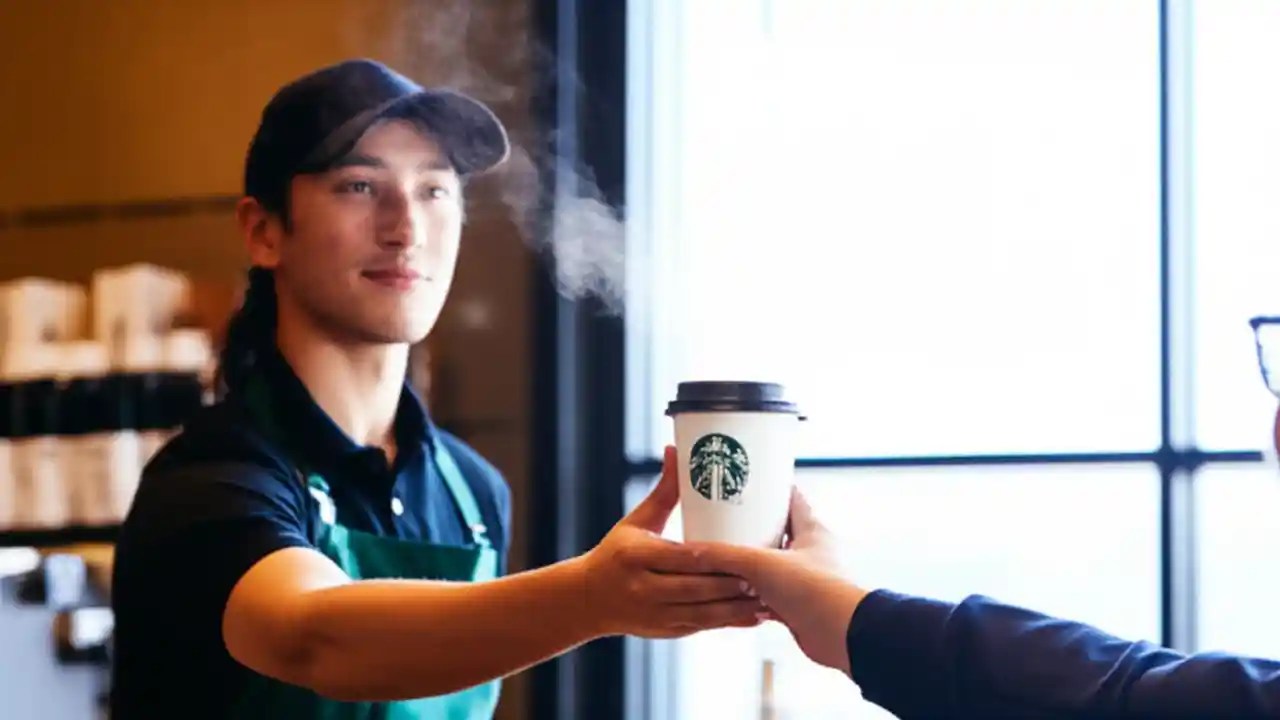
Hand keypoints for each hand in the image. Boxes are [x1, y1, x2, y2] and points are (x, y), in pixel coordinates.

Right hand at [577, 446, 765, 639]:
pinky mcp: (666, 631)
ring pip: (703, 613)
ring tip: (767, 596)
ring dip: (737, 607)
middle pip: (696, 588)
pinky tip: (754, 616)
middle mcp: (644, 588)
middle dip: (732, 584)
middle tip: (765, 573)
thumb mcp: (636, 522)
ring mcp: (655, 614)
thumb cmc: (616, 553)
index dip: (714, 557)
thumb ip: (664, 491)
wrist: (588, 599)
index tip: (743, 550)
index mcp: (637, 557)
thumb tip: (676, 450)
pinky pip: (703, 627)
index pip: (681, 557)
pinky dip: (729, 622)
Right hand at [692, 487, 866, 674]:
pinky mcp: (799, 606)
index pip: (791, 498)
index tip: (749, 482)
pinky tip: (731, 596)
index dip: (771, 489)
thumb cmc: (817, 590)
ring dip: (749, 566)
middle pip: (778, 532)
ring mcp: (805, 580)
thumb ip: (725, 556)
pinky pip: (770, 596)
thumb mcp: (762, 563)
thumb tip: (692, 551)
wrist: (843, 635)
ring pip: (771, 566)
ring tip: (720, 558)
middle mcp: (810, 551)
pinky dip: (751, 597)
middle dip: (751, 529)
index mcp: (811, 529)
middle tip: (723, 522)